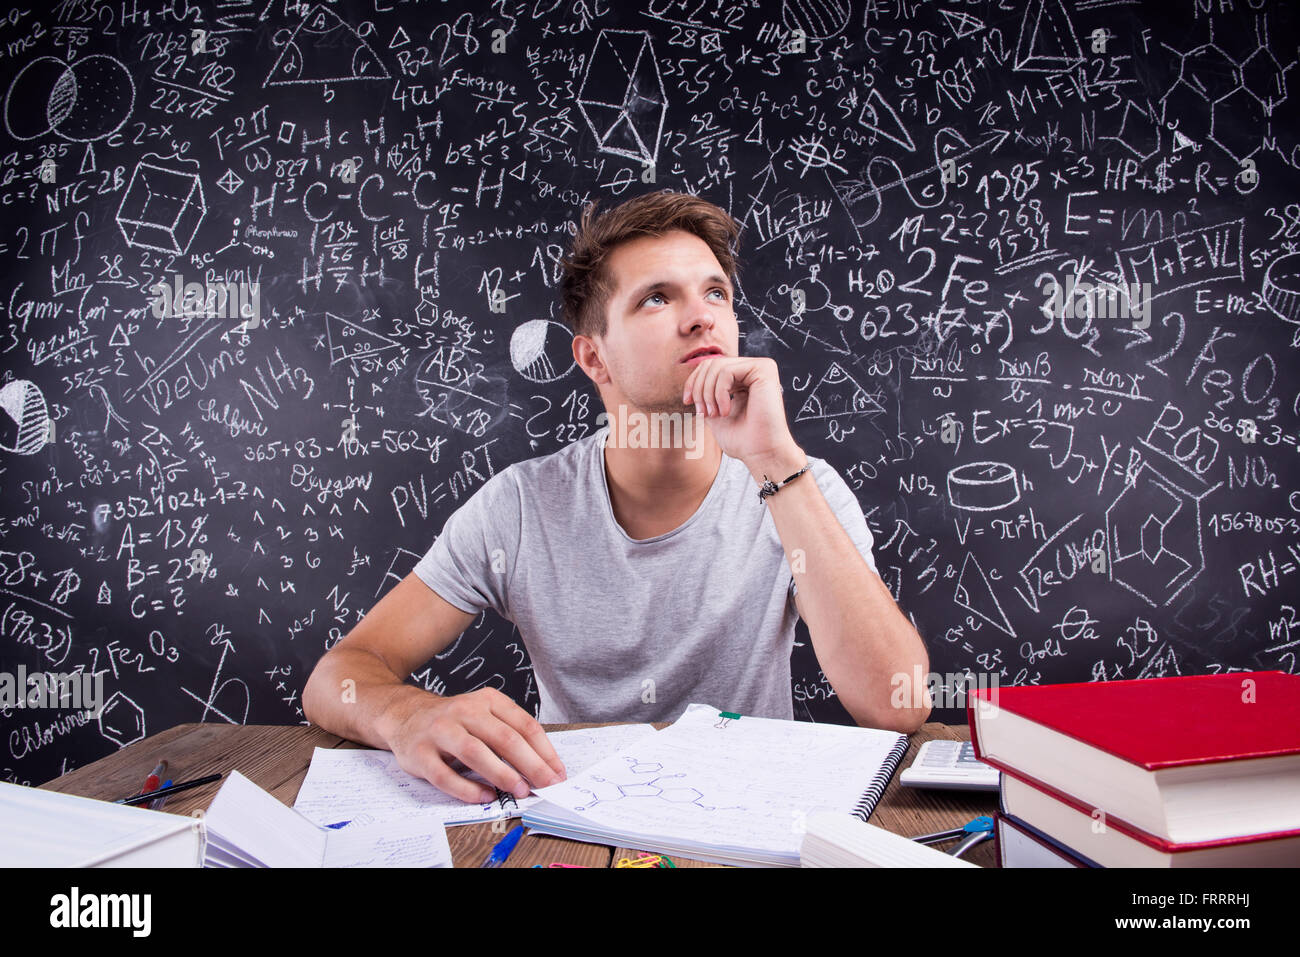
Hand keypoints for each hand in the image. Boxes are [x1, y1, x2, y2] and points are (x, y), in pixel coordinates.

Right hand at [387, 688, 566, 803]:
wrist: (405, 715)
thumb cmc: (455, 722)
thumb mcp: (485, 716)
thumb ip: (510, 736)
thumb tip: (543, 768)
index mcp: (487, 700)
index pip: (524, 725)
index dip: (545, 751)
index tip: (558, 773)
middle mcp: (464, 711)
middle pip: (504, 738)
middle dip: (531, 765)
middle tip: (546, 786)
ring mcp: (440, 731)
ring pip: (475, 753)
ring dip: (502, 774)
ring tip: (520, 791)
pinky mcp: (419, 753)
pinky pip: (445, 775)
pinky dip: (467, 789)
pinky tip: (485, 797)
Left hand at [682, 355, 800, 470]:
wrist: (761, 454)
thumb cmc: (742, 440)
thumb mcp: (714, 413)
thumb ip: (706, 395)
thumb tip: (692, 383)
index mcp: (744, 378)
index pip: (710, 367)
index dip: (693, 382)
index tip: (687, 402)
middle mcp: (753, 369)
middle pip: (711, 363)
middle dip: (699, 388)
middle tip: (703, 413)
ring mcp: (761, 368)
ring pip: (717, 367)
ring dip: (708, 393)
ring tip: (714, 415)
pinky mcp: (764, 370)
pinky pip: (728, 371)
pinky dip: (719, 393)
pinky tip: (726, 411)